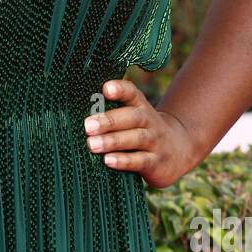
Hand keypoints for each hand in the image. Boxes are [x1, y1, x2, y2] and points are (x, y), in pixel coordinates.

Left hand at [83, 78, 201, 188]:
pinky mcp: (157, 162)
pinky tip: (108, 161)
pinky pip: (141, 160)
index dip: (120, 90)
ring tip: (92, 144)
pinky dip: (124, 161)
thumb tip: (73, 111)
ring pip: (136, 138)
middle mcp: (149, 121)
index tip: (105, 89)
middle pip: (132, 117)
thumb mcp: (132, 117)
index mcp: (140, 106)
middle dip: (109, 120)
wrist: (179, 150)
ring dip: (113, 141)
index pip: (132, 93)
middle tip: (87, 125)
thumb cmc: (142, 131)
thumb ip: (111, 112)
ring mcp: (155, 142)